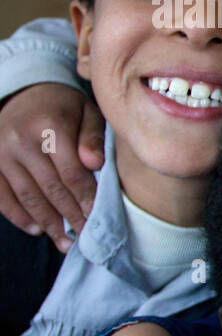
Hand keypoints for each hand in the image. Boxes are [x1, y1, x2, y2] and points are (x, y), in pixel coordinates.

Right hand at [0, 83, 104, 249]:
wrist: (24, 94)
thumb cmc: (64, 107)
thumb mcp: (86, 111)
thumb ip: (93, 137)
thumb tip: (94, 165)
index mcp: (48, 126)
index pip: (70, 171)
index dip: (85, 196)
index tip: (98, 215)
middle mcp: (19, 140)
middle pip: (49, 188)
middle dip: (70, 215)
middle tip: (87, 235)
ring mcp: (0, 153)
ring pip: (27, 196)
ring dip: (48, 223)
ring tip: (66, 241)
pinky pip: (2, 196)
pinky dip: (19, 216)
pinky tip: (38, 230)